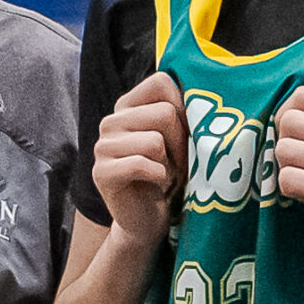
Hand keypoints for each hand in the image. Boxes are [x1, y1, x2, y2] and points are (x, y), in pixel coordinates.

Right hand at [93, 71, 187, 251]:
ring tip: (164, 176)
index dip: (184, 108)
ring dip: (170, 165)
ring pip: (155, 141)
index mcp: (128, 106)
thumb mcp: (180, 139)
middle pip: (164, 113)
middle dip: (181, 144)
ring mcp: (102, 146)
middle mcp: (111, 121)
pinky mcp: (101, 172)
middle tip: (176, 164)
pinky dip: (158, 178)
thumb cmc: (170, 175)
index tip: (185, 134)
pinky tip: (154, 186)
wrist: (149, 220)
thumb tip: (202, 94)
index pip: (162, 82)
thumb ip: (183, 112)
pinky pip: (141, 165)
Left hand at [274, 87, 303, 267]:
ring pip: (282, 149)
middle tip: (302, 164)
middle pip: (288, 121)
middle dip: (284, 144)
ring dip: (285, 169)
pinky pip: (285, 178)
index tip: (294, 136)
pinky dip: (287, 190)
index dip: (286, 114)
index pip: (301, 95)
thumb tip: (267, 108)